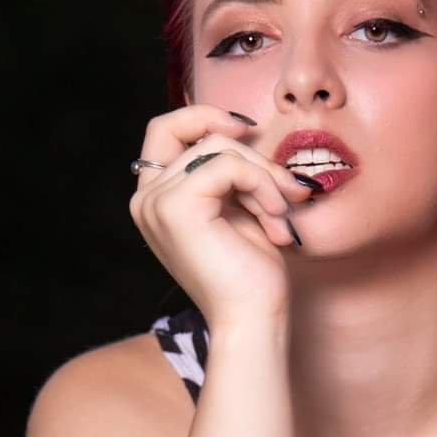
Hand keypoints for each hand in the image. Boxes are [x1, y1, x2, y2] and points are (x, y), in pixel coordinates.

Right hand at [129, 103, 315, 328]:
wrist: (252, 320)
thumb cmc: (251, 275)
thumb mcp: (239, 209)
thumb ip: (230, 172)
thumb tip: (244, 127)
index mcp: (155, 200)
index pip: (166, 130)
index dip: (205, 117)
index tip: (249, 131)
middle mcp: (146, 200)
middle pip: (199, 135)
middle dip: (251, 154)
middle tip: (289, 188)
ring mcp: (156, 203)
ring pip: (219, 148)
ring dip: (264, 178)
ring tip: (281, 217)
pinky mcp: (175, 207)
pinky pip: (227, 164)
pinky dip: (261, 185)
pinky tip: (275, 219)